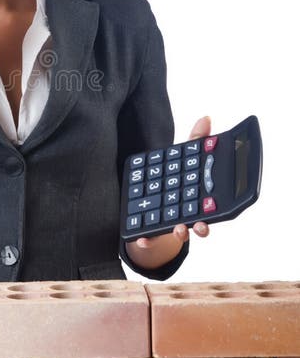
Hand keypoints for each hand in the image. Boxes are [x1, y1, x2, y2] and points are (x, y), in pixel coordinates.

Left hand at [131, 115, 211, 254]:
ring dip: (181, 232)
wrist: (152, 206)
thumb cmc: (175, 182)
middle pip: (200, 222)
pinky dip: (148, 239)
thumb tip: (206, 118)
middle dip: (202, 224)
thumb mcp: (183, 157)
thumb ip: (195, 140)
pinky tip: (141, 236)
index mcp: (199, 198)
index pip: (211, 202)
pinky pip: (151, 238)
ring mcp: (173, 224)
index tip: (215, 205)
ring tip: (178, 229)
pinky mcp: (153, 232)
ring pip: (181, 232)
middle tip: (201, 223)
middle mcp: (190, 215)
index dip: (215, 205)